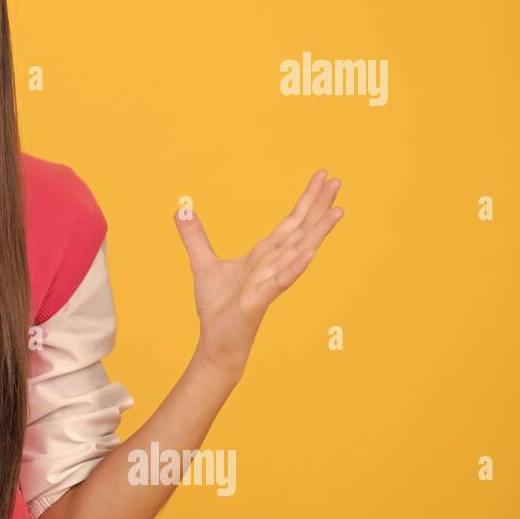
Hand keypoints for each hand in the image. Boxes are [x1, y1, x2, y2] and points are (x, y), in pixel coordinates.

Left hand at [175, 169, 343, 379]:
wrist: (216, 342)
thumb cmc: (217, 307)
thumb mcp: (202, 263)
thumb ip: (194, 236)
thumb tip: (181, 210)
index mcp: (263, 254)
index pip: (290, 222)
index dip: (306, 200)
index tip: (323, 177)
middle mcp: (273, 264)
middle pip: (300, 230)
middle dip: (318, 206)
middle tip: (338, 181)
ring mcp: (270, 281)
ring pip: (298, 251)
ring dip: (318, 232)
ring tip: (338, 212)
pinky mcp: (260, 299)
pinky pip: (281, 279)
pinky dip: (296, 265)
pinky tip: (311, 251)